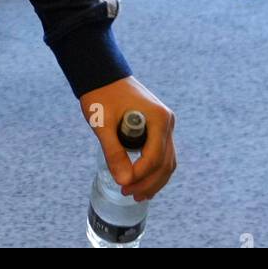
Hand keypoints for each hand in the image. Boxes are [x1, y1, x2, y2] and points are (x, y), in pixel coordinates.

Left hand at [78, 76, 175, 200]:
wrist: (100, 74)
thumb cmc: (100, 94)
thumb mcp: (102, 123)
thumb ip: (113, 151)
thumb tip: (123, 180)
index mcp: (158, 119)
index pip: (155, 157)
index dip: (141, 175)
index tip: (124, 185)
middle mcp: (167, 122)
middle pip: (165, 162)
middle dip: (149, 182)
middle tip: (129, 194)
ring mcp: (164, 124)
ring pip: (166, 160)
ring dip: (154, 179)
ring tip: (137, 194)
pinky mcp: (158, 126)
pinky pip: (161, 153)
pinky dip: (153, 169)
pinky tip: (141, 181)